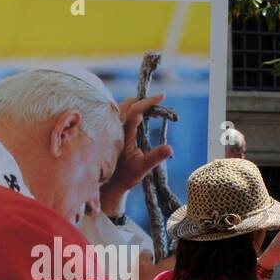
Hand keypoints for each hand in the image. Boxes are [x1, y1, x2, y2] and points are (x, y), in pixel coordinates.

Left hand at [100, 94, 173, 213]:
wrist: (109, 183)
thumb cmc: (126, 176)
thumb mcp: (143, 168)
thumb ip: (156, 157)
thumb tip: (170, 148)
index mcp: (122, 132)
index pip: (136, 110)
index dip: (149, 101)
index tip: (163, 96)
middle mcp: (115, 127)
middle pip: (129, 103)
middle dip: (145, 101)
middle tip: (160, 104)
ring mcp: (113, 127)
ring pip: (125, 107)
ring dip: (139, 105)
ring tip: (154, 111)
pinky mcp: (113, 130)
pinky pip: (123, 113)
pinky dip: (134, 110)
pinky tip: (144, 117)